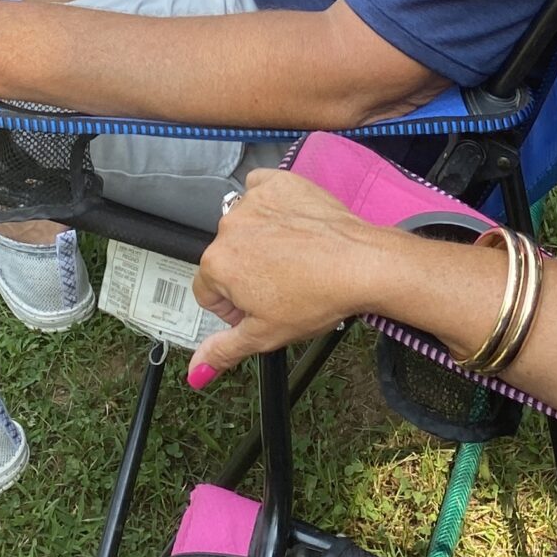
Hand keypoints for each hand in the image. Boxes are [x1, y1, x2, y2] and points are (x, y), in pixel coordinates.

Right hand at [191, 169, 391, 381]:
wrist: (360, 263)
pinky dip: (269, 205)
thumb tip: (195, 372)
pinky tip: (290, 224)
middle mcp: (228, 227)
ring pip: (244, 226)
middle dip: (245, 273)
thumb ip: (222, 351)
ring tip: (293, 258)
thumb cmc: (316, 297)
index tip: (257, 309)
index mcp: (217, 265)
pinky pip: (260, 189)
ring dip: (259, 240)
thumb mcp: (264, 335)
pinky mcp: (278, 183)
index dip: (232, 307)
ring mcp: (253, 201)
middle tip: (281, 286)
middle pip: (225, 257)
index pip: (207, 291)